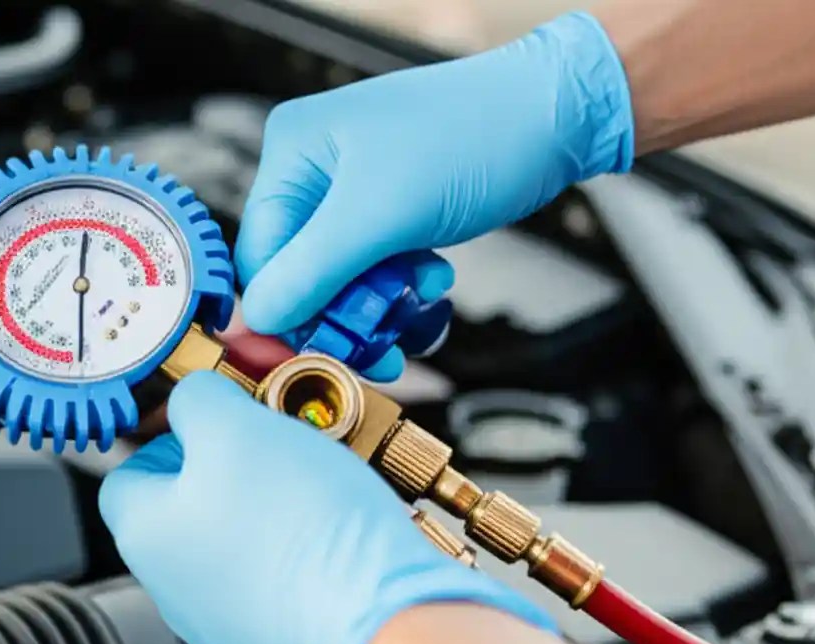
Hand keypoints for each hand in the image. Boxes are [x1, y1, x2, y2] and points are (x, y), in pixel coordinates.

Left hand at [99, 372, 553, 643]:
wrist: (385, 630)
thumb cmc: (305, 538)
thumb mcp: (237, 428)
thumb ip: (199, 400)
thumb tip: (193, 395)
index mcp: (147, 535)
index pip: (130, 470)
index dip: (174, 430)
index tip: (218, 410)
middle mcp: (179, 585)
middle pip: (196, 499)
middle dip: (242, 457)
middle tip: (281, 432)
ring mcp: (231, 616)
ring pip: (247, 531)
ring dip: (281, 495)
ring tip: (322, 474)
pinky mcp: (286, 633)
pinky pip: (289, 569)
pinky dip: (312, 539)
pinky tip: (343, 522)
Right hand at [236, 12, 633, 379]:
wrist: (555, 117)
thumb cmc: (473, 136)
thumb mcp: (381, 214)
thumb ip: (313, 271)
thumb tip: (259, 319)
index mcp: (292, 153)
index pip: (261, 256)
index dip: (288, 312)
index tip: (318, 356)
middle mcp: (313, 170)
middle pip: (300, 273)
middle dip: (342, 314)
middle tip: (380, 349)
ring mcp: (352, 191)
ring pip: (340, 279)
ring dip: (377, 305)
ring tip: (417, 305)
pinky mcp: (389, 209)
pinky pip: (374, 269)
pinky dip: (401, 287)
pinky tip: (431, 278)